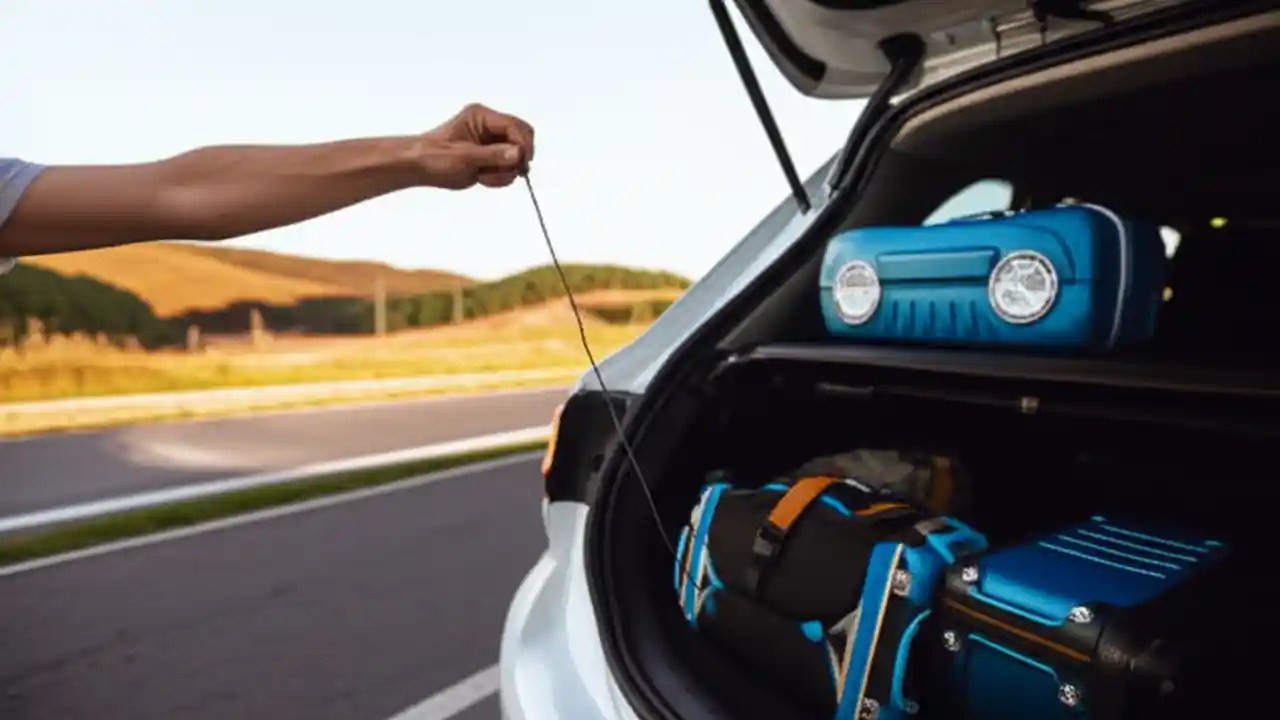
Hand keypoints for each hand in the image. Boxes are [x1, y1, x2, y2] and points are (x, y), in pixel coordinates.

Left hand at [417, 103, 534, 189]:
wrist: (419, 167)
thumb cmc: (434, 156)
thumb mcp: (464, 157)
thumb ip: (493, 155)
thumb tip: (517, 153)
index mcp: (482, 116)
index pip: (514, 126)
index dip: (523, 144)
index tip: (523, 163)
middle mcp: (489, 126)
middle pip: (520, 139)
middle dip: (516, 159)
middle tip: (508, 173)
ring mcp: (490, 142)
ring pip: (515, 156)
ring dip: (504, 171)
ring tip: (483, 176)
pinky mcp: (490, 156)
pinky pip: (507, 167)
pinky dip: (499, 177)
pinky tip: (481, 178)